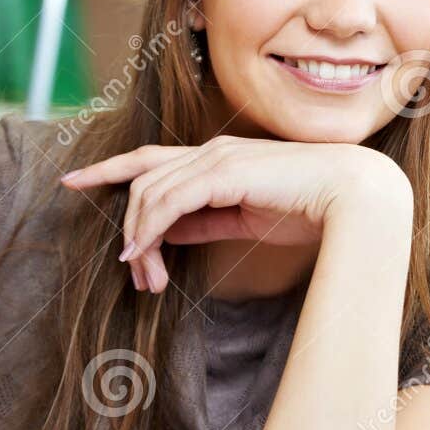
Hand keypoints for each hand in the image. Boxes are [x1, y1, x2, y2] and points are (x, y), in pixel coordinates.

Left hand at [59, 136, 410, 292]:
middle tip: (131, 274)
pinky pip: (167, 201)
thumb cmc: (314, 209)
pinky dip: (148, 229)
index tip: (73, 179)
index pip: (151, 159)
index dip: (109, 168)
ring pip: (150, 193)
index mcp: (220, 158)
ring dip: (139, 238)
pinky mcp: (223, 171)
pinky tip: (144, 255)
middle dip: (127, 227)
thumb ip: (208, 219)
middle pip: (143, 180)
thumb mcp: (247, 219)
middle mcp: (212, 151)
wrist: (357, 197)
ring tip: (144, 278)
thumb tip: (170, 232)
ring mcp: (217, 157)